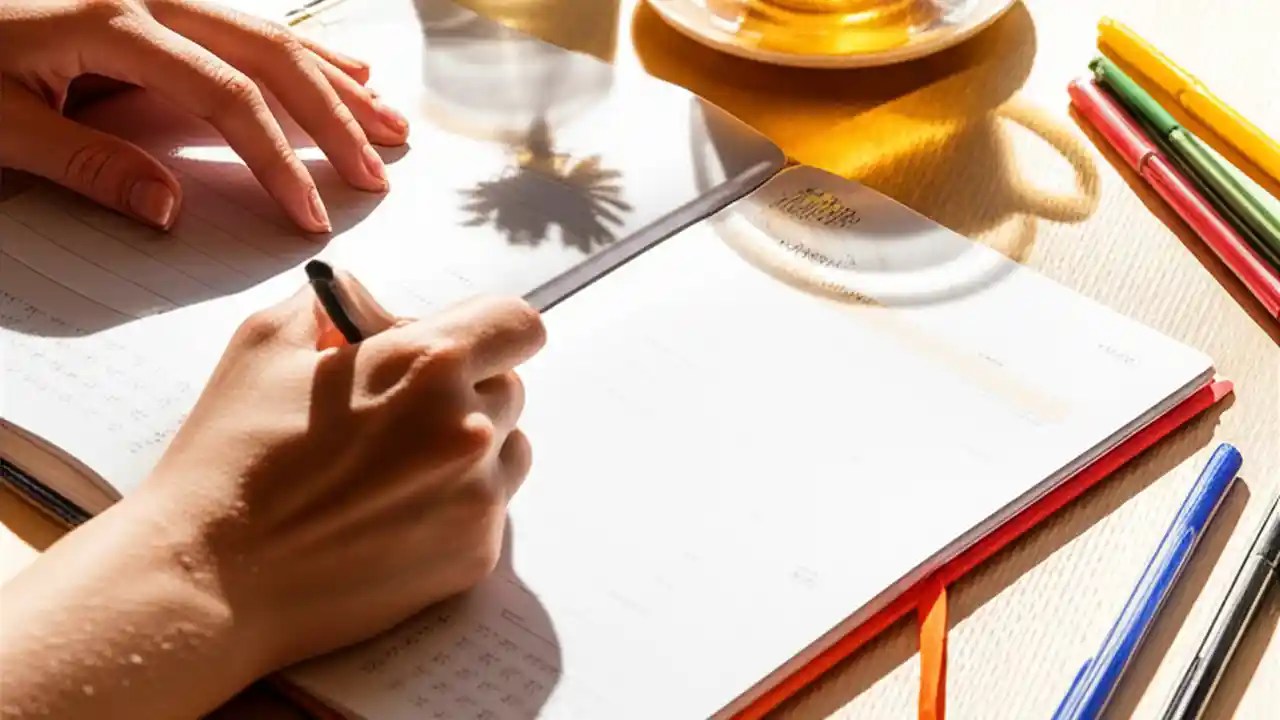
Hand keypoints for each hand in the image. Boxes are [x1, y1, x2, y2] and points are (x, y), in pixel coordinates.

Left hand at [0, 0, 409, 231]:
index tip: (309, 212)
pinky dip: (309, 57)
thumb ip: (86, 164)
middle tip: (377, 172)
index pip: (226, 98)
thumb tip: (167, 208)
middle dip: (334, 119)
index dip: (277, 159)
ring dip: (338, 85)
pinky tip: (349, 72)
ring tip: (390, 124)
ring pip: (274, 38)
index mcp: (116, 22)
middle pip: (271, 59)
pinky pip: (252, 30)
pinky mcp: (164, 11)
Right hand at [0, 283, 545, 717]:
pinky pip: (492, 507)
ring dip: (468, 446)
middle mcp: (469, 428)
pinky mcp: (474, 553)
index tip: (460, 342)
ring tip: (395, 466)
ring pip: (507, 447)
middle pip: (509, 386)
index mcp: (430, 364)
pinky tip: (391, 512)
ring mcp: (478, 497)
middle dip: (464, 387)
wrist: (210, 578)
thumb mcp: (267, 343)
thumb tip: (369, 298)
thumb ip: (336, 301)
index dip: (487, 328)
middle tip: (396, 411)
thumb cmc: (232, 455)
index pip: (516, 324)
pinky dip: (456, 502)